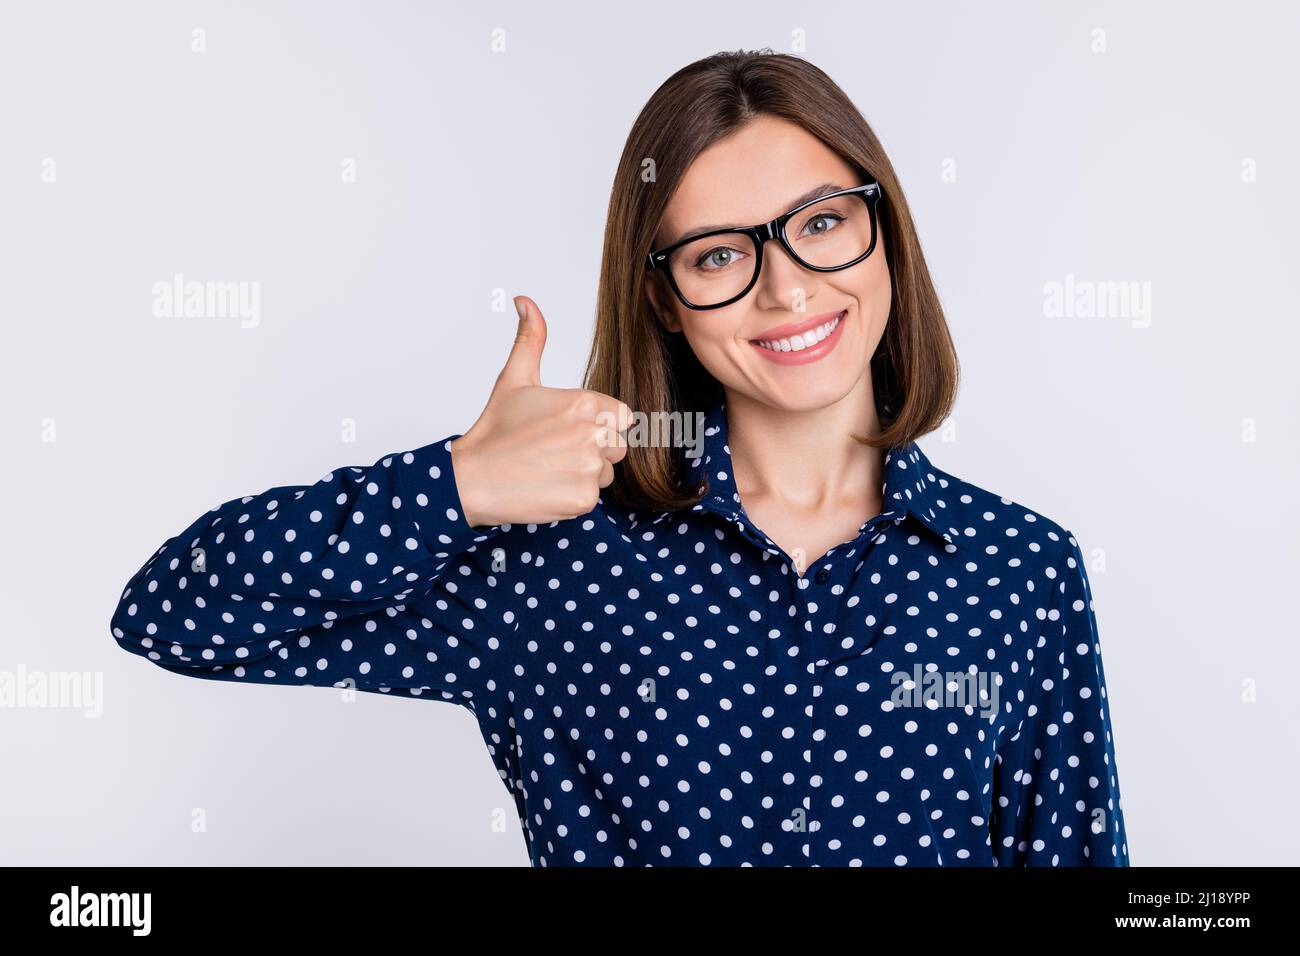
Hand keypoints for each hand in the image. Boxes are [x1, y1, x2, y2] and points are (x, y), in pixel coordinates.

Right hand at [449, 295, 631, 527]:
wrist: (472, 478)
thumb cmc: (495, 431)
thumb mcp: (514, 379)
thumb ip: (531, 339)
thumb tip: (526, 302)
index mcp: (584, 403)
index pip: (623, 416)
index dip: (601, 423)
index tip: (570, 429)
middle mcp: (593, 435)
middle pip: (618, 446)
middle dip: (595, 450)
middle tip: (555, 451)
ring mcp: (590, 468)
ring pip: (607, 473)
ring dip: (584, 474)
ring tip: (549, 468)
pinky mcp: (584, 498)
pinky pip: (593, 496)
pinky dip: (573, 495)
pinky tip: (547, 485)